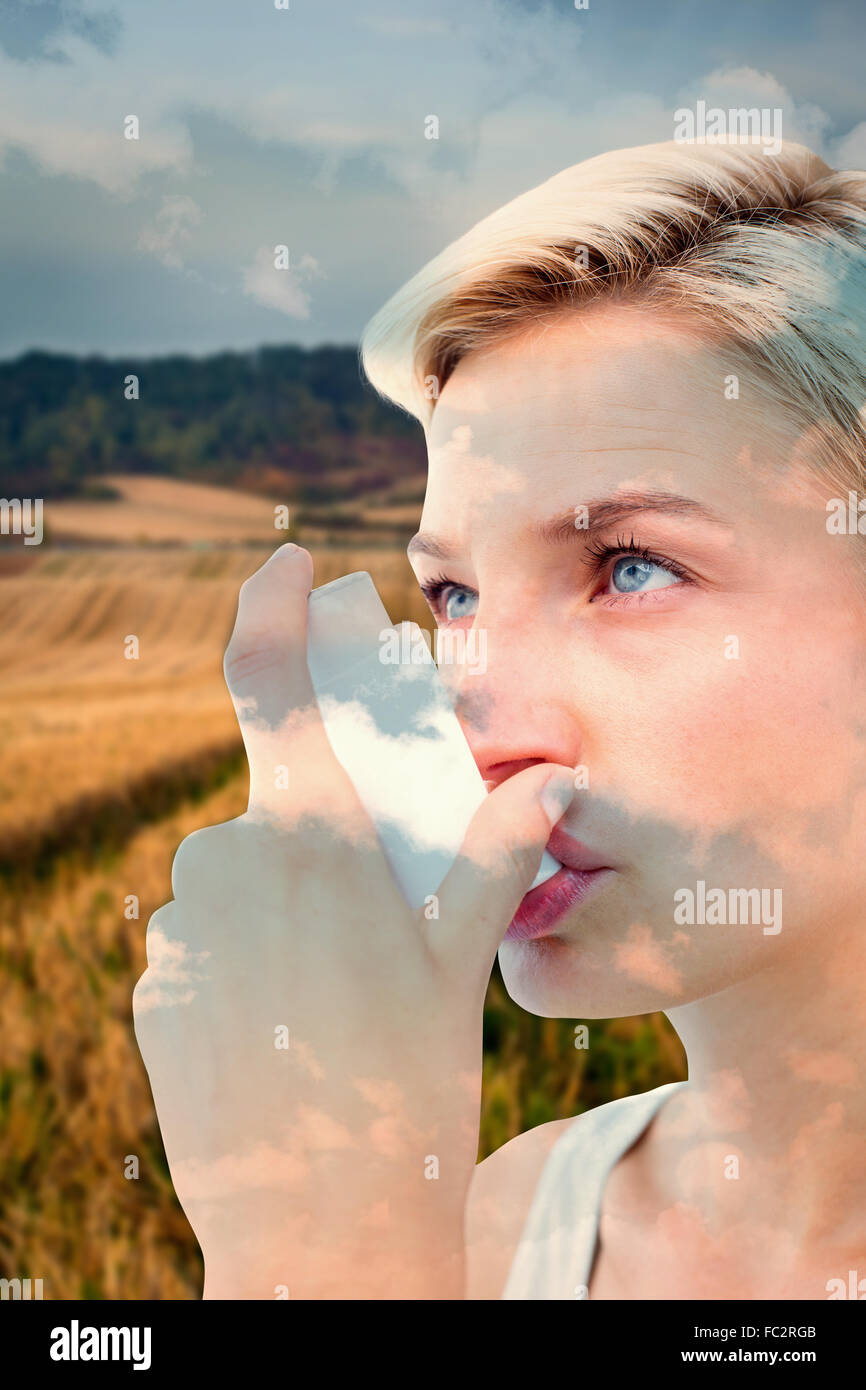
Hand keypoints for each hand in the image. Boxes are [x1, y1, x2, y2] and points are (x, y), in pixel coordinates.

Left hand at [133, 544, 575, 1298]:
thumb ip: (495, 849)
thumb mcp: (461, 955)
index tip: (289, 566)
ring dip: (280, 904)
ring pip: (235, 877)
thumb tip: (549, 777)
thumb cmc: (409, 1079)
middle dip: (316, 832)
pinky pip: (204, 942)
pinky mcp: (155, 987)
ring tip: (337, 990)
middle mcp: (228, 864)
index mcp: (310, 835)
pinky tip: (289, 1026)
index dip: (273, 603)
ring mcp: (182, 929)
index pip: (269, 677)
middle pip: (271, 803)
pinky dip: (243, 960)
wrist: (323, 1222)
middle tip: (372, 912)